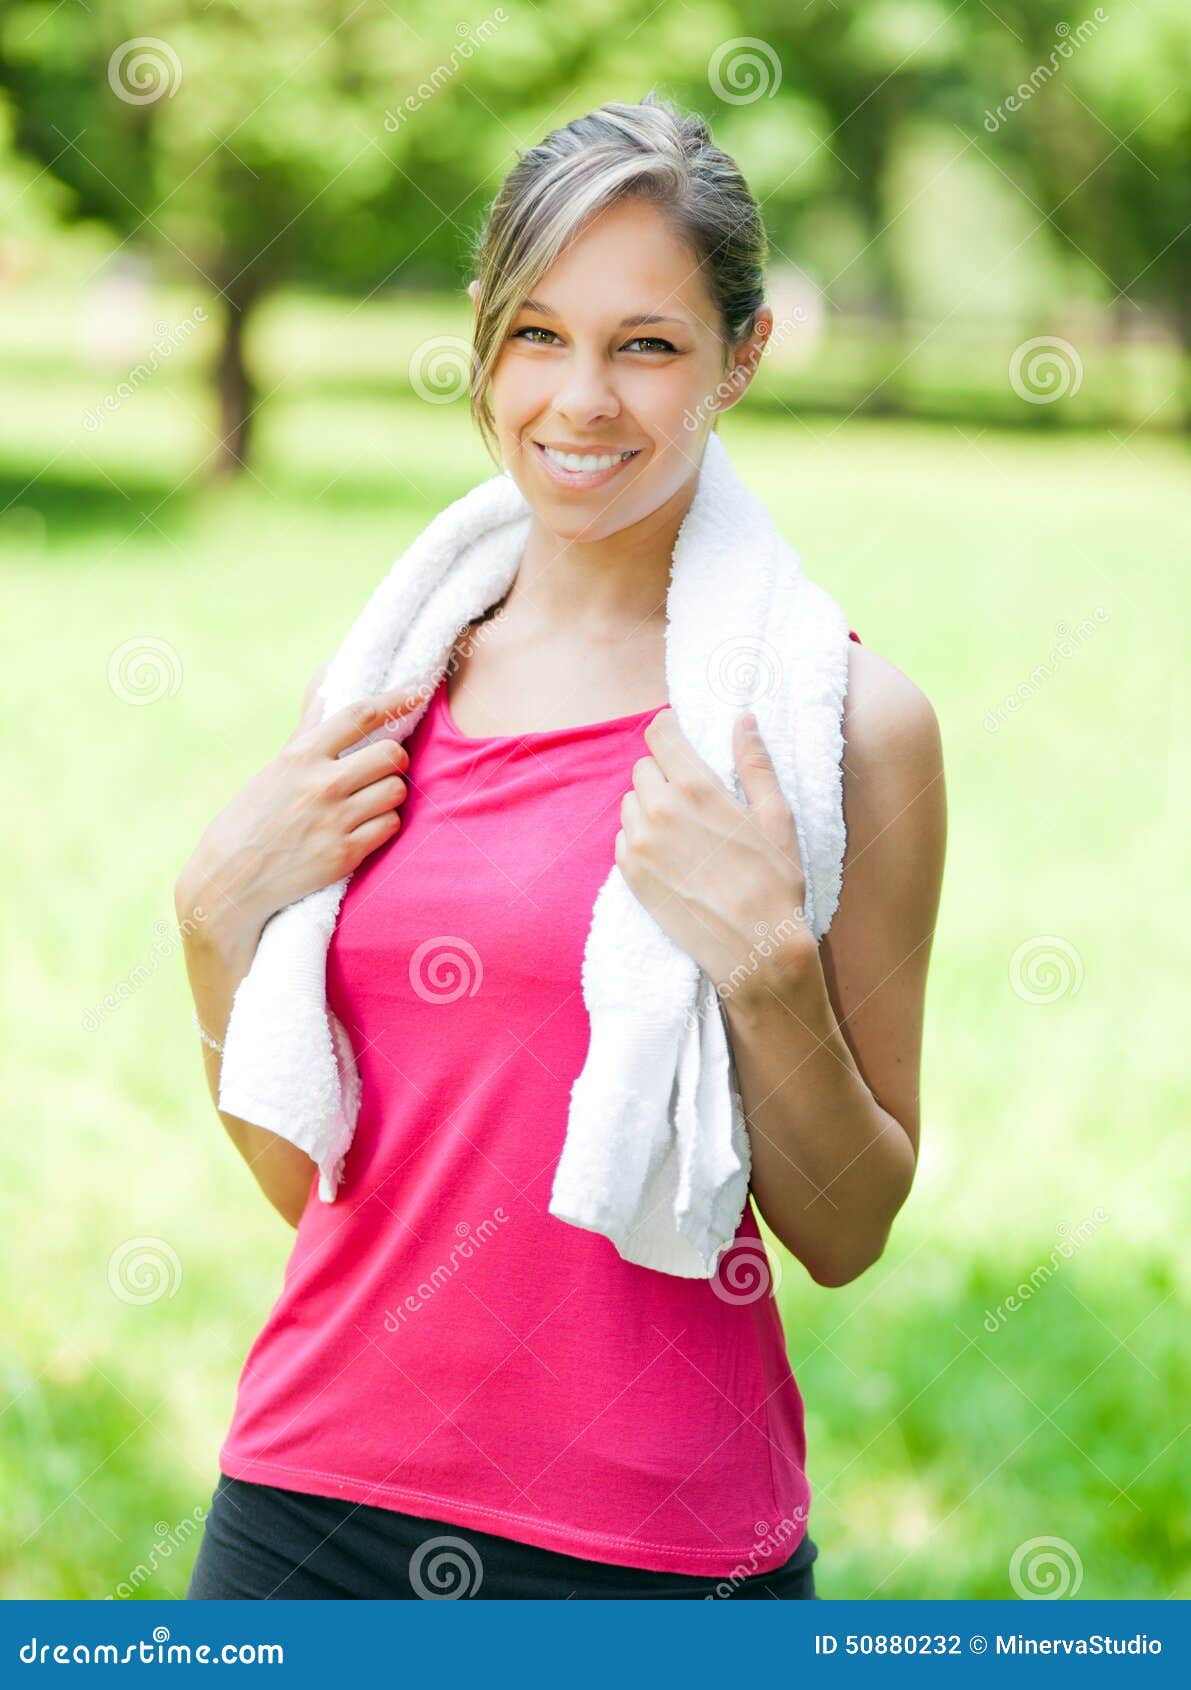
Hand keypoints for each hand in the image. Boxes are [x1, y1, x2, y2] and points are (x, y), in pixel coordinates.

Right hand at [178, 679, 429, 935]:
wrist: (230, 881)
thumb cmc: (253, 818)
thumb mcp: (277, 768)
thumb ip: (310, 731)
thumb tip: (328, 682)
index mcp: (301, 756)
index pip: (360, 715)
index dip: (395, 700)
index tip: (417, 692)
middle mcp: (320, 784)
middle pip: (391, 755)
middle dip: (394, 761)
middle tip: (382, 769)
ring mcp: (335, 820)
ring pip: (396, 791)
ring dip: (390, 794)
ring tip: (369, 802)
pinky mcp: (345, 854)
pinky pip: (391, 825)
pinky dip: (384, 825)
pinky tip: (364, 828)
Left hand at [614, 708, 818, 996]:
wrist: (752, 946)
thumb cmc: (773, 881)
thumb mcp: (776, 816)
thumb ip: (755, 764)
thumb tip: (744, 720)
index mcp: (695, 787)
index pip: (659, 734)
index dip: (668, 730)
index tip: (677, 735)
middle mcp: (659, 810)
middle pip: (644, 768)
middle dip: (664, 774)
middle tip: (692, 796)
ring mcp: (640, 844)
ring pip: (631, 803)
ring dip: (650, 806)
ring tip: (683, 830)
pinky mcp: (631, 875)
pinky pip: (624, 839)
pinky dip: (640, 838)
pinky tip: (670, 855)